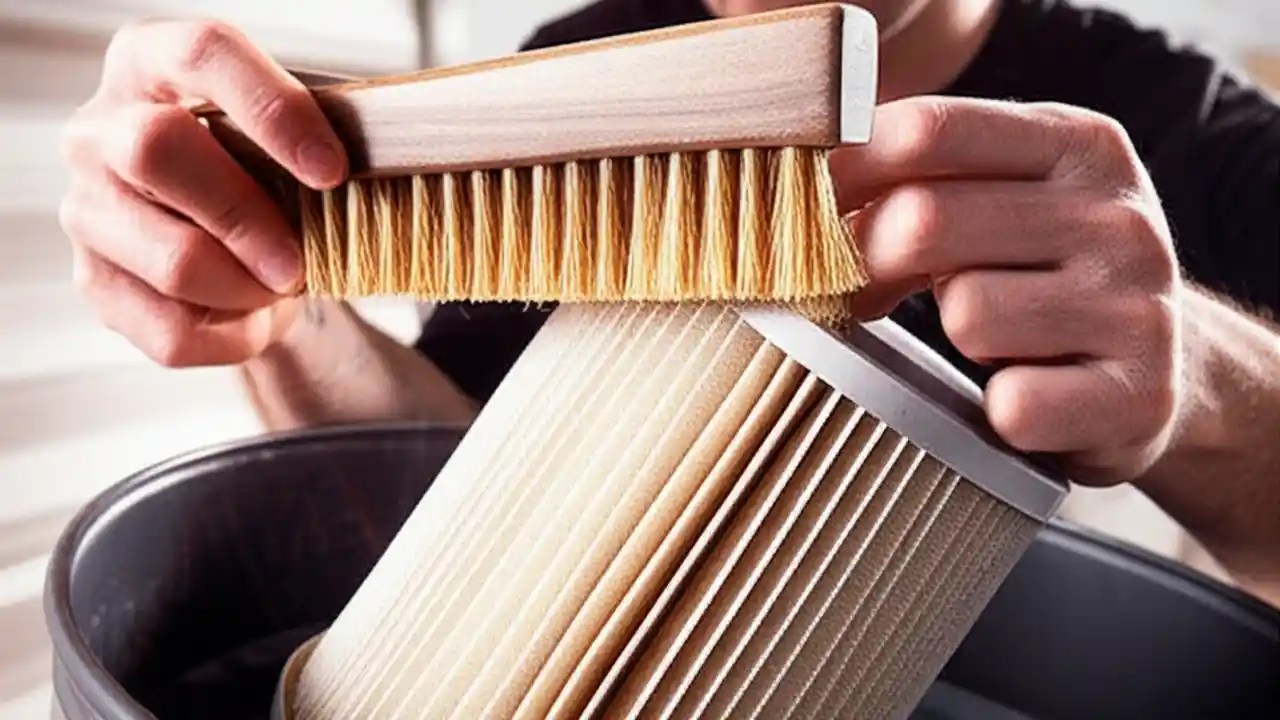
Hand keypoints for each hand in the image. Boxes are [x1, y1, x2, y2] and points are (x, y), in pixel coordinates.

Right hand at [59, 19, 347, 366]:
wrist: (234, 239)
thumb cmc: (267, 172)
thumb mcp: (295, 138)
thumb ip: (317, 138)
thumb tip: (381, 163)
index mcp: (151, 63)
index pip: (202, 55)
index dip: (274, 112)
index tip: (333, 169)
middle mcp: (100, 129)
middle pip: (157, 150)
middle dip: (248, 216)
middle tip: (300, 258)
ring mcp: (86, 209)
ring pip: (173, 259)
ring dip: (250, 287)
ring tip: (284, 284)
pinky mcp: (95, 283)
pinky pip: (171, 331)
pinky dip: (235, 335)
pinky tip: (254, 313)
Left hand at [833, 96, 1182, 484]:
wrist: (1160, 373)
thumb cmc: (1042, 277)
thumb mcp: (1002, 200)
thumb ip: (919, 178)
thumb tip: (802, 197)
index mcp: (1077, 144)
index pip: (927, 129)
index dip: (844, 175)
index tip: (807, 213)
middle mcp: (1119, 216)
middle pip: (925, 221)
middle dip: (868, 264)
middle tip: (861, 291)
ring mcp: (1138, 308)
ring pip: (967, 314)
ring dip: (954, 336)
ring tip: (986, 339)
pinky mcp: (1139, 398)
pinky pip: (1013, 403)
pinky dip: (997, 410)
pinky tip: (1024, 394)